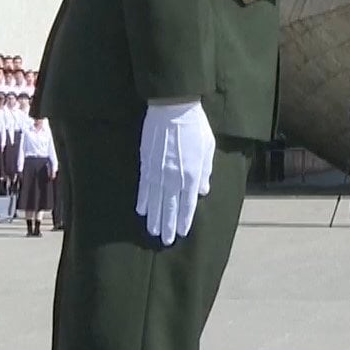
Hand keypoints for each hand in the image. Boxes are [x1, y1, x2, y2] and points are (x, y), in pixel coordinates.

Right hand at [135, 99, 214, 246]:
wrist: (173, 108)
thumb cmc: (195, 125)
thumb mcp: (208, 147)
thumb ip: (205, 170)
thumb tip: (202, 190)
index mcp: (192, 174)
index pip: (188, 203)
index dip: (184, 219)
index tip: (181, 232)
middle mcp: (175, 177)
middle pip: (170, 207)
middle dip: (168, 225)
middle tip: (165, 241)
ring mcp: (159, 172)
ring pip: (155, 201)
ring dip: (154, 217)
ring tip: (153, 231)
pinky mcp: (146, 163)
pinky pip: (144, 187)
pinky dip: (143, 200)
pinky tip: (141, 211)